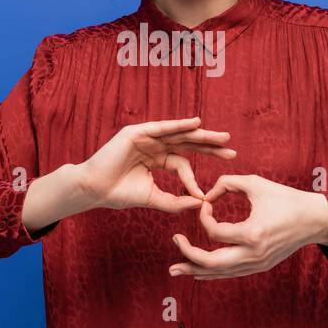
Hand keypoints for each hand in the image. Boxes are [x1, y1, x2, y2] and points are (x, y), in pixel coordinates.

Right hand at [73, 116, 234, 213]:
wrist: (95, 190)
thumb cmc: (119, 194)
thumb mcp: (154, 198)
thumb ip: (176, 201)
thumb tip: (200, 203)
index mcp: (157, 159)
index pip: (183, 164)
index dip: (194, 178)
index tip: (204, 195)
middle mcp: (154, 145)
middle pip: (187, 144)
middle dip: (209, 147)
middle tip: (232, 150)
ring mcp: (146, 137)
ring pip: (179, 134)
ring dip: (202, 135)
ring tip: (223, 138)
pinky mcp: (137, 132)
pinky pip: (163, 127)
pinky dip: (180, 125)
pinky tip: (197, 124)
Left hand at [168, 174, 327, 278]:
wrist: (315, 220)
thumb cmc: (286, 198)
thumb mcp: (256, 183)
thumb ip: (227, 183)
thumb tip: (205, 195)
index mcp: (252, 234)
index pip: (214, 232)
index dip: (204, 217)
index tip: (206, 203)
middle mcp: (253, 255)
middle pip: (211, 263)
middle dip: (188, 255)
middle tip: (174, 241)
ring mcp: (257, 264)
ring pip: (219, 273)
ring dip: (195, 270)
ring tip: (175, 270)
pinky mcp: (260, 267)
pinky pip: (230, 273)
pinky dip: (212, 272)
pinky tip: (197, 271)